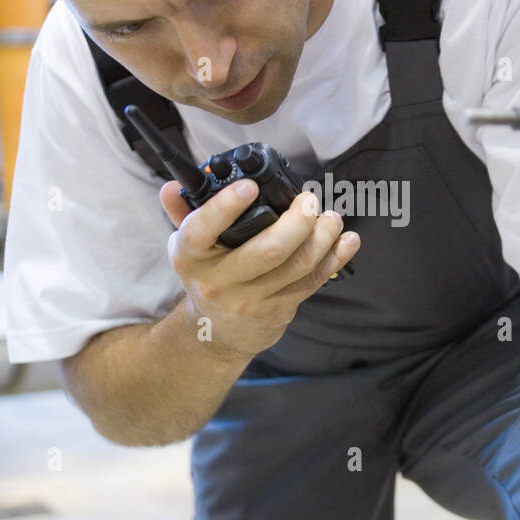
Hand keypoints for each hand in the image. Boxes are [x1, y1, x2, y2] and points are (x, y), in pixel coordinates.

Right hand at [159, 178, 360, 362]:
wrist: (217, 333)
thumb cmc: (207, 275)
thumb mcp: (187, 246)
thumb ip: (183, 212)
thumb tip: (172, 186)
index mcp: (191, 256)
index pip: (202, 231)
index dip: (225, 208)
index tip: (250, 187)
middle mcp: (219, 280)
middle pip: (266, 251)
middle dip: (296, 222)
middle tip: (309, 201)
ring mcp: (251, 299)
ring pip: (296, 266)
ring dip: (322, 237)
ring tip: (331, 217)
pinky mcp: (279, 309)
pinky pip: (312, 281)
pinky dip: (334, 258)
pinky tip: (347, 239)